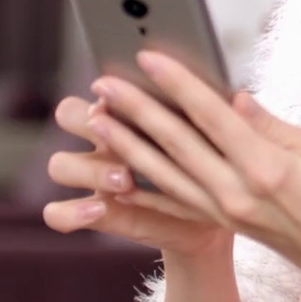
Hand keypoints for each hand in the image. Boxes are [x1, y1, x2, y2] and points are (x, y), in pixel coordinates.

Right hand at [41, 96, 230, 256]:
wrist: (221, 217)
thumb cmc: (225, 163)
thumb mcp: (229, 140)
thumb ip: (226, 120)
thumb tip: (242, 101)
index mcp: (137, 110)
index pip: (107, 86)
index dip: (112, 86)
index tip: (126, 84)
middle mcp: (108, 140)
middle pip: (69, 115)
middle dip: (85, 117)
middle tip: (111, 123)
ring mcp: (97, 178)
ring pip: (61, 165)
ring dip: (88, 169)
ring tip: (122, 179)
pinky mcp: (99, 215)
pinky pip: (59, 215)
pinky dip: (71, 213)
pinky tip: (95, 212)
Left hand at [84, 51, 300, 300]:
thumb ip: (274, 128)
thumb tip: (235, 99)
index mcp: (268, 171)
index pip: (212, 118)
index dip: (178, 85)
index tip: (147, 58)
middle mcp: (239, 196)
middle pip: (178, 145)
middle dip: (137, 110)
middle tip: (102, 82)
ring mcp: (231, 215)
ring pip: (168, 175)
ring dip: (130, 144)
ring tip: (99, 119)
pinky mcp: (231, 225)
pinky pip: (181, 198)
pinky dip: (151, 178)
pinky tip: (128, 164)